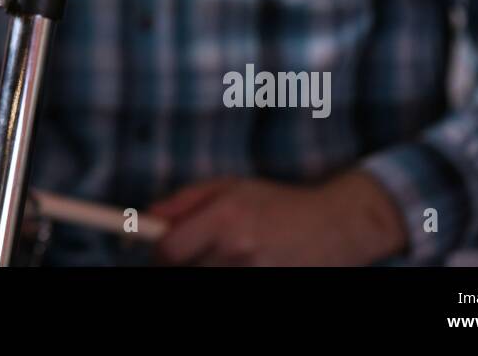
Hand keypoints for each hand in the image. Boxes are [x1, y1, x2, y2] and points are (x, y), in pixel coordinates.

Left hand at [149, 171, 407, 265]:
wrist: (335, 225)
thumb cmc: (276, 203)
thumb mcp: (228, 187)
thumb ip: (181, 202)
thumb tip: (142, 220)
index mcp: (225, 216)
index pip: (169, 250)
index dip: (158, 256)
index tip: (162, 255)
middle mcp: (239, 248)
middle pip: (185, 274)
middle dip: (183, 267)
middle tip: (196, 257)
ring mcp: (257, 274)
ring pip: (207, 283)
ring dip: (206, 274)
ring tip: (225, 260)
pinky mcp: (270, 288)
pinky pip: (232, 291)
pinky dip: (228, 279)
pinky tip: (245, 266)